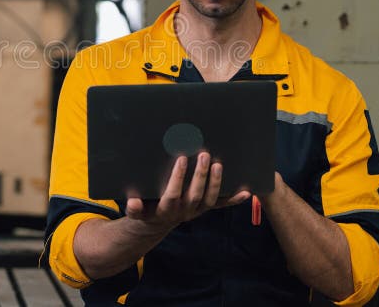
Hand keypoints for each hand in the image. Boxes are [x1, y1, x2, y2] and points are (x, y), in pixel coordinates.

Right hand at [124, 152, 250, 230]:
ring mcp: (196, 210)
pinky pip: (221, 205)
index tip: (182, 159)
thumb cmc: (144, 210)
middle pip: (195, 194)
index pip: (173, 193)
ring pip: (210, 199)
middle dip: (201, 175)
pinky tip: (246, 192)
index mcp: (166, 209)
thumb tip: (133, 202)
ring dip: (216, 183)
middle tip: (205, 154)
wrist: (155, 224)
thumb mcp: (136, 211)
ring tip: (219, 164)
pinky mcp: (205, 208)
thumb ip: (134, 208)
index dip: (178, 177)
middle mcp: (184, 211)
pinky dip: (234, 200)